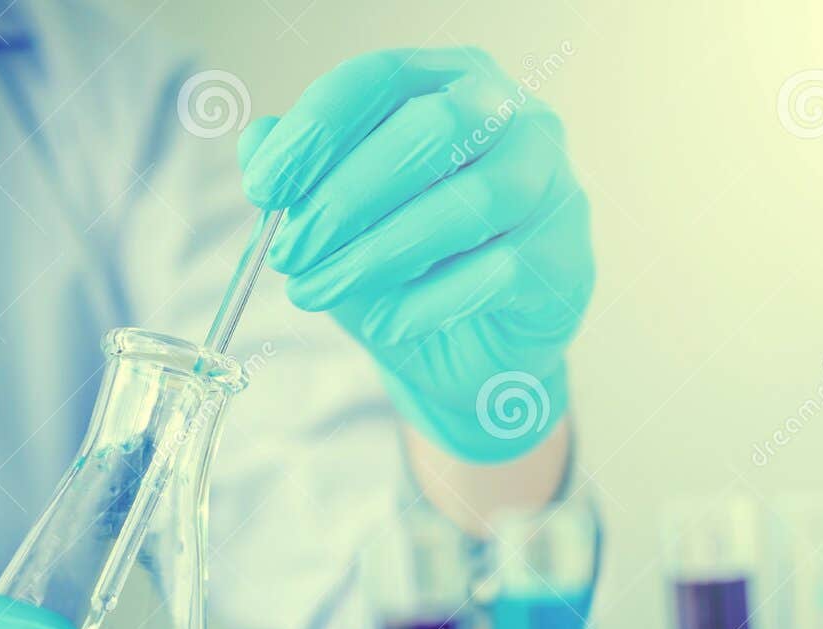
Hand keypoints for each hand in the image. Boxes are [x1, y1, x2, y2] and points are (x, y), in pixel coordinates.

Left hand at [239, 47, 593, 463]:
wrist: (476, 355)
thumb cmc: (410, 270)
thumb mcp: (341, 223)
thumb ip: (304, 178)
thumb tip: (257, 141)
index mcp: (450, 83)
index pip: (381, 79)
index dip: (316, 130)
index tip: (263, 187)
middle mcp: (514, 118)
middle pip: (433, 130)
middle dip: (346, 194)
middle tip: (288, 251)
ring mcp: (551, 187)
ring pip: (471, 202)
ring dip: (379, 252)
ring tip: (317, 292)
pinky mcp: (565, 262)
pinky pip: (497, 272)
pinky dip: (429, 302)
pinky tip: (383, 325)